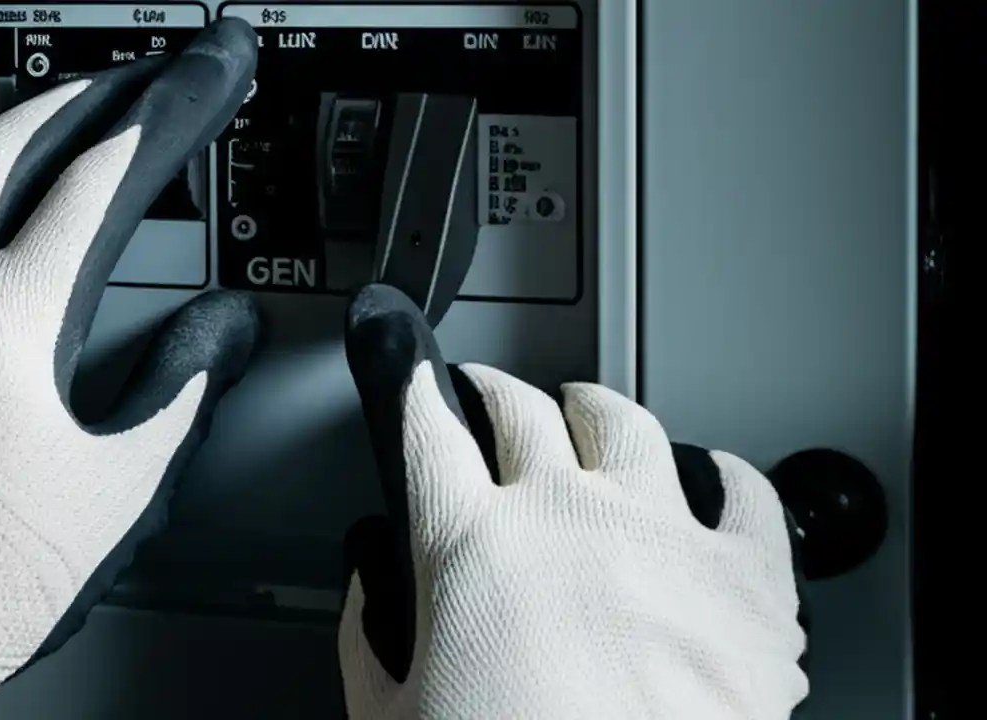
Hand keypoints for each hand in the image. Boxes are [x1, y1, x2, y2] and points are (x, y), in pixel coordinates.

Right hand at [338, 285, 808, 718]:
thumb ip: (366, 638)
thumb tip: (370, 586)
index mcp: (473, 547)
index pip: (427, 427)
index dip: (412, 388)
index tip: (414, 375)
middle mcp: (569, 518)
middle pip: (523, 409)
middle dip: (496, 393)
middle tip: (490, 399)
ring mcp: (663, 537)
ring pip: (625, 423)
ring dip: (593, 409)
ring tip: (586, 412)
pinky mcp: (746, 579)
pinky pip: (744, 488)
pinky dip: (723, 471)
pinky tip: (709, 473)